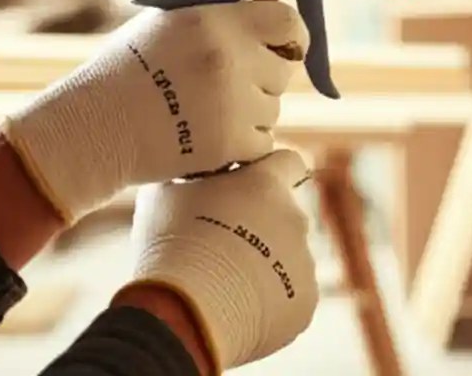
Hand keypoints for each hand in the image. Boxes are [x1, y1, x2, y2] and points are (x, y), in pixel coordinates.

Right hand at [3, 1, 307, 221]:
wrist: (91, 127)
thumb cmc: (126, 71)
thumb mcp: (168, 23)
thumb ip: (218, 17)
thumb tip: (263, 12)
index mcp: (217, 22)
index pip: (288, 21)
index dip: (293, 35)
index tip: (286, 46)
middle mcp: (231, 60)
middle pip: (284, 69)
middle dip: (264, 77)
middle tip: (226, 86)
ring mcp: (234, 105)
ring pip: (273, 108)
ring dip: (251, 112)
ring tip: (204, 111)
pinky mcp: (231, 145)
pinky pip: (262, 141)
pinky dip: (242, 143)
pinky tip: (206, 134)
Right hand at [125, 149, 319, 370]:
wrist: (188, 310)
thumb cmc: (171, 246)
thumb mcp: (166, 195)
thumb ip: (191, 178)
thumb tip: (187, 176)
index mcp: (266, 183)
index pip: (288, 162)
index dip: (272, 172)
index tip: (253, 186)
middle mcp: (294, 217)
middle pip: (282, 217)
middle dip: (259, 228)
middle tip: (220, 248)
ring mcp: (304, 259)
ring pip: (286, 258)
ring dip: (262, 267)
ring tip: (222, 285)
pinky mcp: (305, 298)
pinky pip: (288, 296)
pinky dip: (268, 303)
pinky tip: (236, 309)